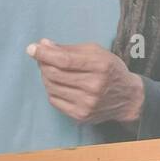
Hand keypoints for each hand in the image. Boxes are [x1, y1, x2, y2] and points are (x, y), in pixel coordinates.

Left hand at [27, 38, 144, 123]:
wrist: (128, 98)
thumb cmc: (110, 70)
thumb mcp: (97, 52)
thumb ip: (70, 49)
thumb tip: (43, 45)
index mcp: (100, 66)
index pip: (65, 60)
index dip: (45, 54)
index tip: (32, 48)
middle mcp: (94, 86)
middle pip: (55, 74)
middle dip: (43, 64)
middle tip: (42, 58)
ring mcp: (87, 103)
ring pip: (52, 87)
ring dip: (46, 77)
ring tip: (52, 71)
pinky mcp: (80, 116)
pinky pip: (54, 101)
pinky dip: (52, 90)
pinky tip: (59, 84)